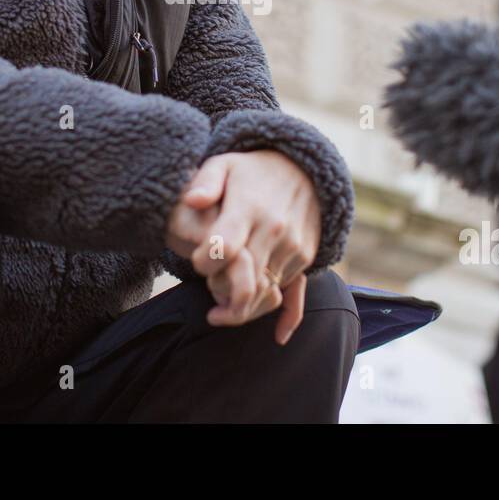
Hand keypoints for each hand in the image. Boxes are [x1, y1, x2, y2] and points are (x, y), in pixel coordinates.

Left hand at [170, 151, 320, 342]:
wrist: (303, 169)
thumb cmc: (251, 170)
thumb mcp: (224, 163)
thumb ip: (205, 181)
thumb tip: (192, 201)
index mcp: (249, 207)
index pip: (224, 249)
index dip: (204, 262)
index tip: (196, 260)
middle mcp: (275, 230)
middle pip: (244, 280)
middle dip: (220, 289)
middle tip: (207, 284)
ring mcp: (294, 246)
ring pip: (265, 291)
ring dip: (242, 303)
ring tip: (222, 298)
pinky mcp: (306, 258)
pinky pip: (293, 293)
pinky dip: (284, 316)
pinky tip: (278, 335)